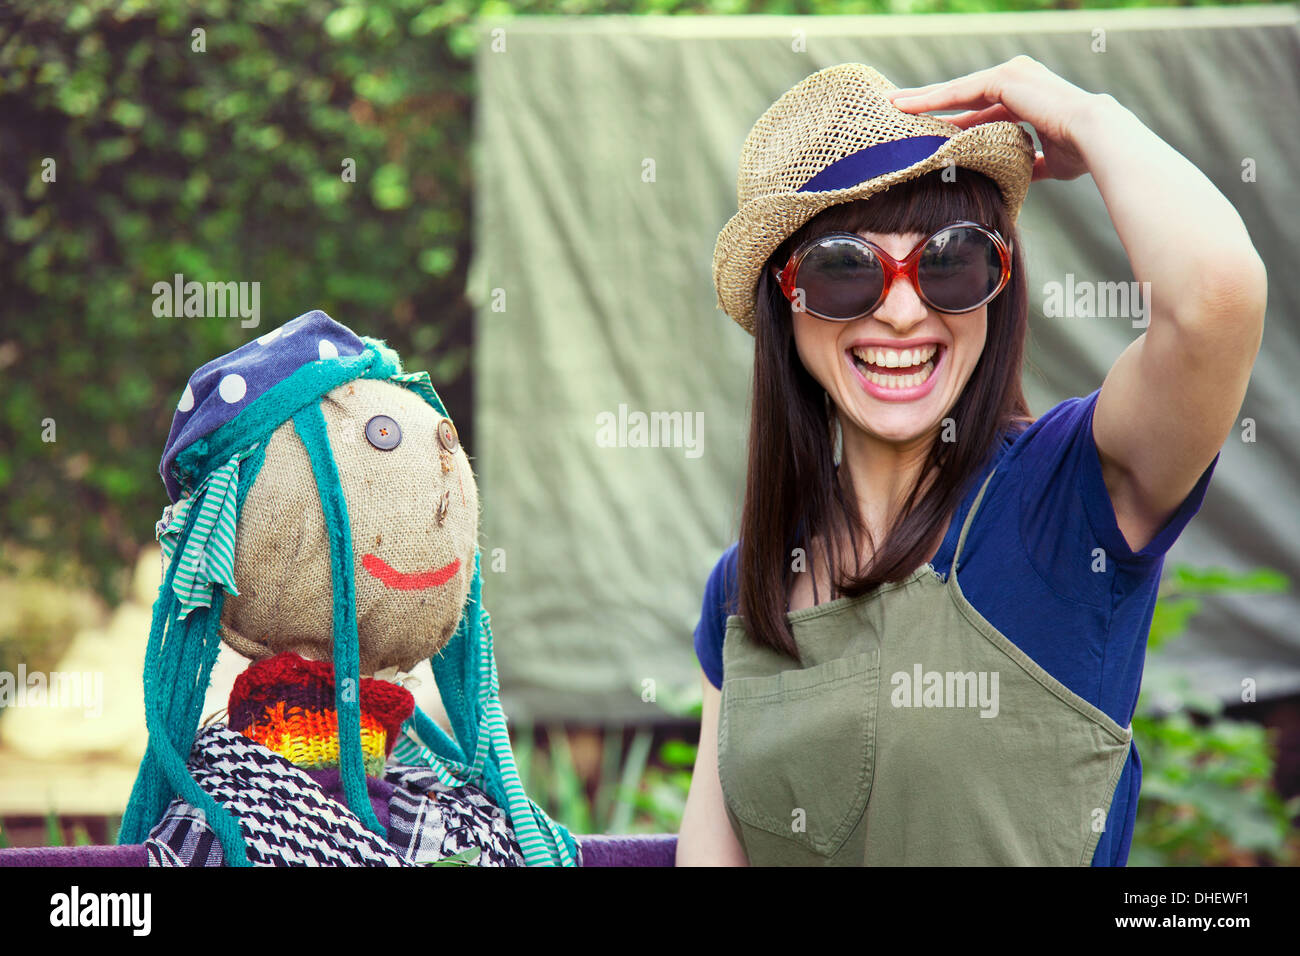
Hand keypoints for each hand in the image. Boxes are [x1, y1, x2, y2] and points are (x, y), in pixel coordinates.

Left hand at [885, 56, 1103, 181]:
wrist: (1095, 138)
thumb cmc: (1079, 153)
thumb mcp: (1047, 160)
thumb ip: (1028, 161)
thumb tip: (1018, 176)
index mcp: (1027, 96)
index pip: (980, 107)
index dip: (951, 118)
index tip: (926, 130)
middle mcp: (1018, 78)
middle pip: (962, 94)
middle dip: (930, 104)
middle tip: (897, 110)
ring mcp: (1012, 74)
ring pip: (956, 90)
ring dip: (923, 99)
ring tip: (892, 107)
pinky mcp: (1005, 78)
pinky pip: (959, 91)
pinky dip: (933, 99)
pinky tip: (908, 108)